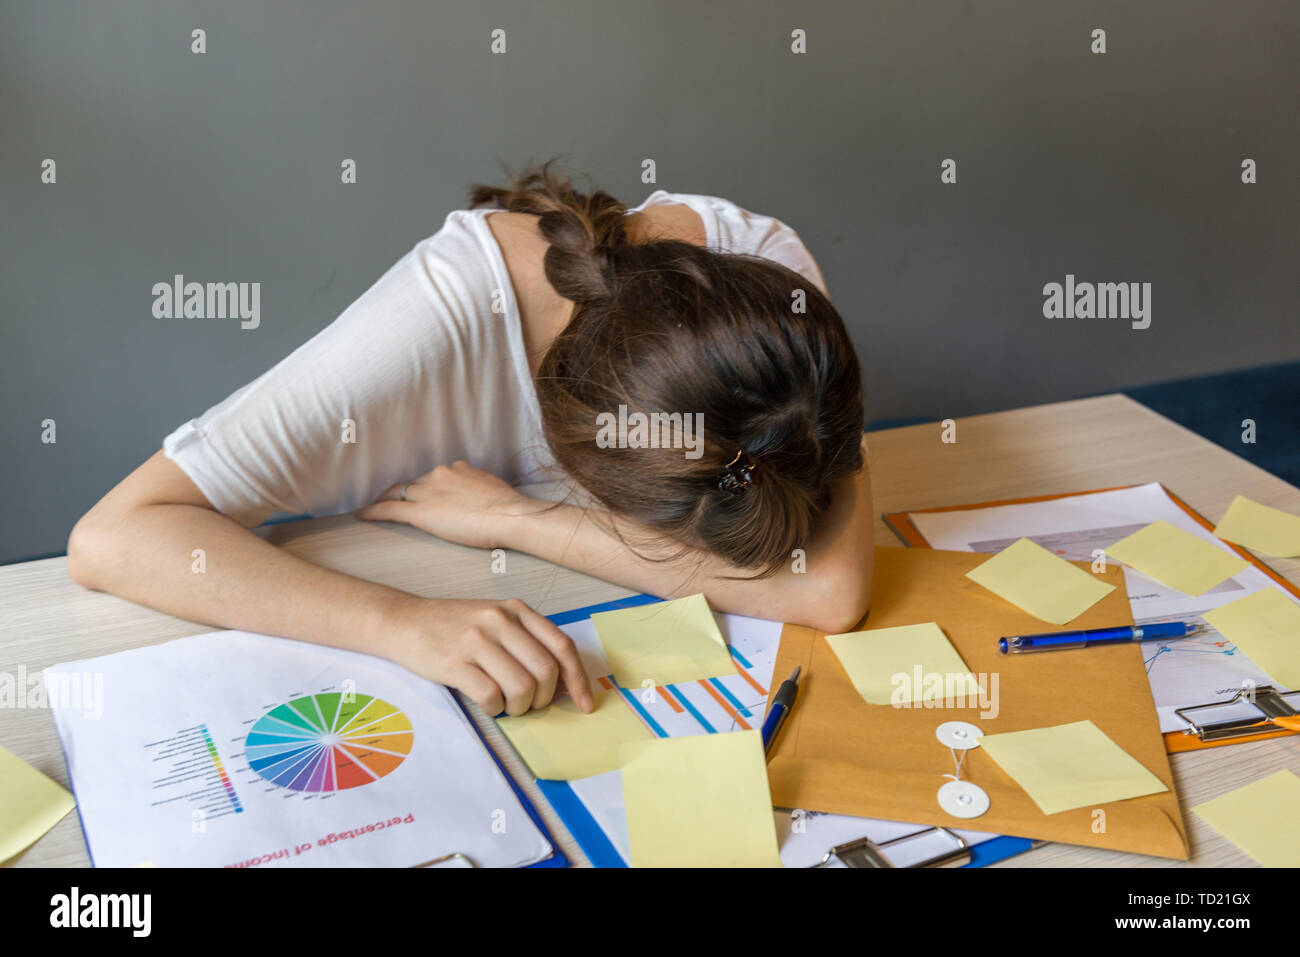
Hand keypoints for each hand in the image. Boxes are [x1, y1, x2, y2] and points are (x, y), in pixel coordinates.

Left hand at [356, 461, 535, 548]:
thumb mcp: (491, 490)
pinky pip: (390, 509)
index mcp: (457, 469)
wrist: (509, 515)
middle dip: (399, 491)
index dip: (420, 487)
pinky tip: (362, 515)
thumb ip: (475, 490)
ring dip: (385, 499)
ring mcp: (430, 492)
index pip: (431, 478)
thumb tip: (474, 499)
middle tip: (386, 499)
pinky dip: (374, 511)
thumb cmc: (508, 509)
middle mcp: (440, 475)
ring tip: (372, 507)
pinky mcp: (422, 512)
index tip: (417, 493)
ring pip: (399, 493)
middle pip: (412, 483)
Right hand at [386, 595, 593, 715]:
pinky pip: (491, 697)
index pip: (561, 646)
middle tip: (528, 704)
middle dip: (544, 699)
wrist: (403, 621)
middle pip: (546, 672)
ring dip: (519, 707)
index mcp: (516, 610)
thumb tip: (563, 684)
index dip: (578, 679)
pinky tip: (487, 703)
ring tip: (506, 704)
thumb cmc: (453, 625)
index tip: (584, 703)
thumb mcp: (495, 620)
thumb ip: (527, 642)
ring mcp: (476, 641)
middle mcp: (500, 621)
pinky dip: (495, 709)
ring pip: (522, 687)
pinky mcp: (454, 663)